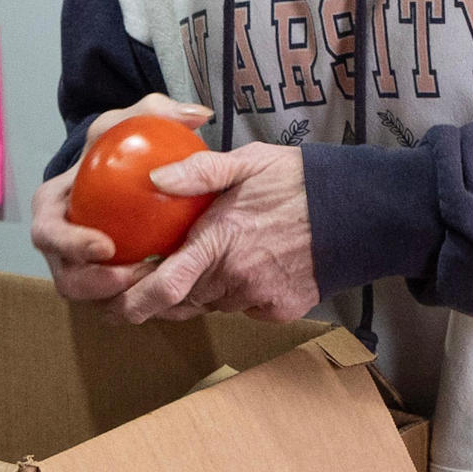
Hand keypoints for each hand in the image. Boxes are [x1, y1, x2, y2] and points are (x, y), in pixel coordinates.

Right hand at [28, 93, 209, 312]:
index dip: (70, 244)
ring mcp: (79, 268)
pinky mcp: (103, 285)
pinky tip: (169, 292)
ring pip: (92, 298)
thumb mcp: (135, 120)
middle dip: (96, 285)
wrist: (129, 173)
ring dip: (120, 299)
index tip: (107, 245)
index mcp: (52, 208)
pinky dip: (139, 300)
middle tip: (137, 276)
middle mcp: (59, 244)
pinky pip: (117, 302)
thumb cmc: (122, 146)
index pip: (48, 232)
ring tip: (156, 285)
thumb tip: (198, 116)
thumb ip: (160, 112)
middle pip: (66, 278)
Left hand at [111, 138, 316, 322]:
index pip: (164, 287)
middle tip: (159, 274)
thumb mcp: (246, 162)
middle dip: (166, 294)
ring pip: (215, 304)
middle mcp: (235, 278)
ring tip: (217, 257)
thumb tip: (154, 179)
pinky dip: (241, 293)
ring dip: (206, 289)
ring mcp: (260, 297)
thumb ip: (197, 173)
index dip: (132, 304)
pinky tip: (253, 264)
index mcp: (218, 242)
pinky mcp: (282, 309)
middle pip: (184, 301)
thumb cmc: (300, 181)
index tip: (111, 308)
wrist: (361, 211)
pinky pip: (247, 308)